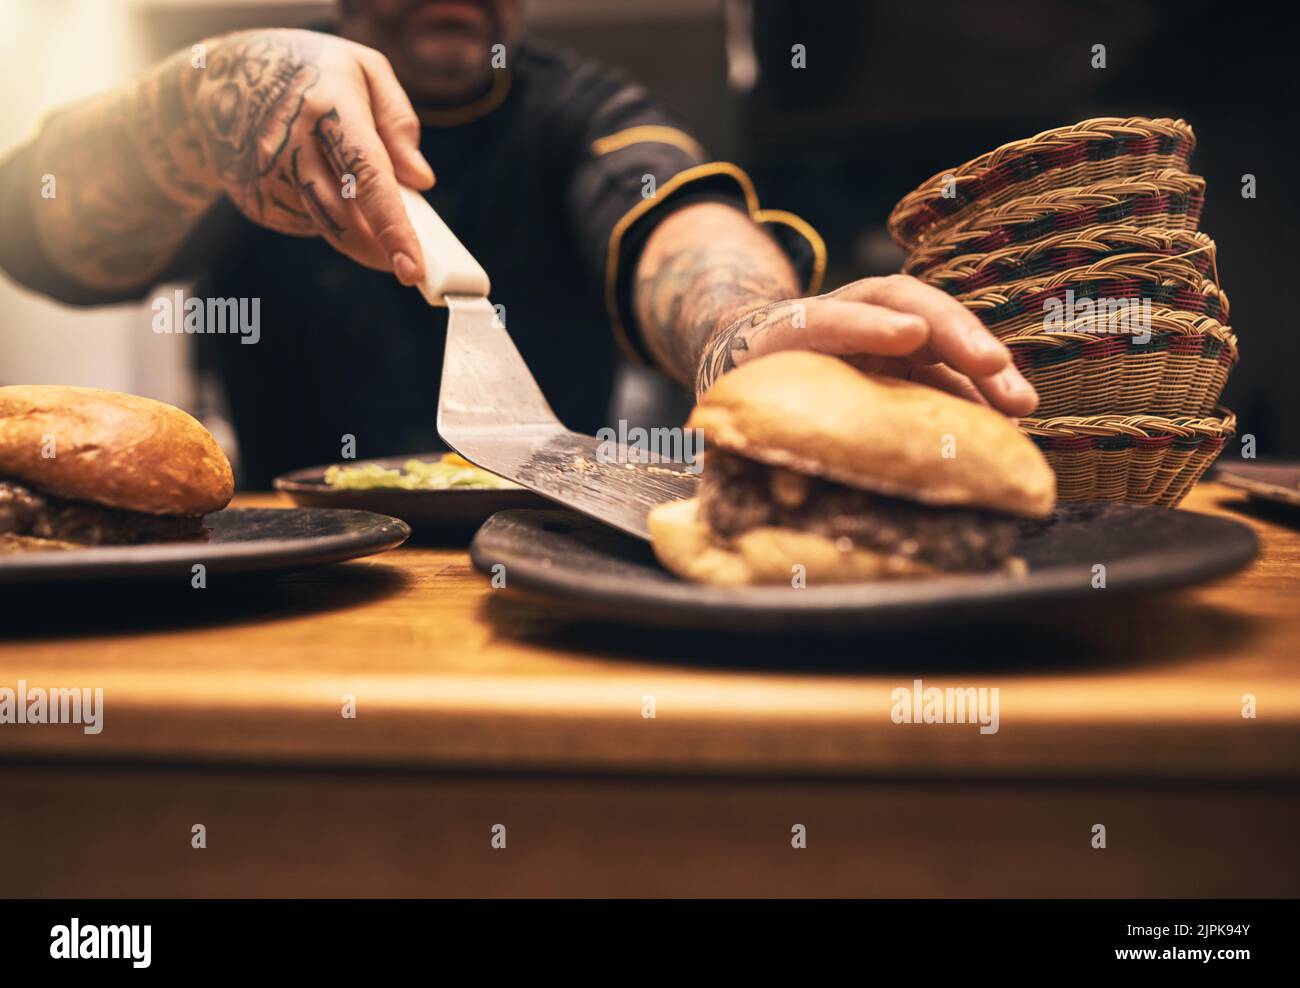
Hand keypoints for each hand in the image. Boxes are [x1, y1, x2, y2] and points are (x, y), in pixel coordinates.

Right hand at [188, 29, 434, 283]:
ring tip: (363, 194)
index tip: (412, 268)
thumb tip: (421, 180)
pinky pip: (309, 222)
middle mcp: (290, 147)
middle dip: (380, 251)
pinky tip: (320, 178)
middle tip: (411, 266)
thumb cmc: (308, 71)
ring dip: (359, 230)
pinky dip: (329, 214)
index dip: (393, 228)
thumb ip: (399, 123)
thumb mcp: (364, 68)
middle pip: (343, 221)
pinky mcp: (257, 202)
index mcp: (326, 108)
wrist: (218, 78)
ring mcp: (266, 179)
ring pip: (329, 228)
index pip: (367, 179)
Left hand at [698, 274, 1037, 415]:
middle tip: (990, 363)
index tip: (907, 335)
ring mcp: (890, 331)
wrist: (763, 357)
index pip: (832, 318)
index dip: (869, 326)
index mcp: (801, 323)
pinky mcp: (916, 358)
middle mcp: (854, 314)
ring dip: (985, 367)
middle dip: (955, 335)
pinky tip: (1010, 424)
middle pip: (910, 309)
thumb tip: (784, 491)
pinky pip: (954, 373)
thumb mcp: (747, 395)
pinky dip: (981, 395)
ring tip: (1020, 403)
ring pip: (944, 335)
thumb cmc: (756, 384)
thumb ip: (760, 427)